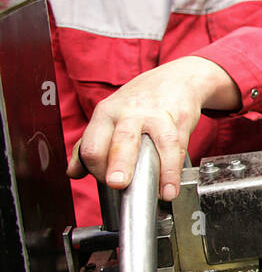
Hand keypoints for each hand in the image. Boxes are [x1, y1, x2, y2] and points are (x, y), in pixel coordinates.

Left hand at [68, 56, 239, 200]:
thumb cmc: (140, 102)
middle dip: (118, 164)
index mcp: (106, 114)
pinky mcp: (178, 120)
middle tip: (117, 183)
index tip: (106, 183)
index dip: (95, 170)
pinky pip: (175, 148)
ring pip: (155, 143)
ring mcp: (155, 116)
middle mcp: (128, 113)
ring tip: (156, 192)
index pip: (92, 145)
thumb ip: (92, 143)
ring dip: (155, 169)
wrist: (177, 79)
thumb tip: (73, 171)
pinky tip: (170, 187)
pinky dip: (173, 171)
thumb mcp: (111, 117)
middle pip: (119, 141)